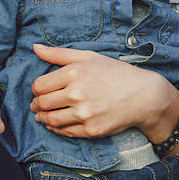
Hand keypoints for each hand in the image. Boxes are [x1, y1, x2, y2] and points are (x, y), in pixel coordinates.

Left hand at [29, 44, 177, 138]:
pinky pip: (65, 132)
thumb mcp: (89, 57)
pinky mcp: (91, 129)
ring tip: (43, 116)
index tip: (39, 91)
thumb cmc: (116, 73)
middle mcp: (77, 94)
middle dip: (36, 105)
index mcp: (74, 73)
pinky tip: (57, 124)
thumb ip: (59, 54)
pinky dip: (57, 129)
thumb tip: (35, 48)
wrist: (143, 95)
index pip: (39, 86)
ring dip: (42, 118)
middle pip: (42, 104)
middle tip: (37, 105)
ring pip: (50, 120)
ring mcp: (84, 114)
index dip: (36, 90)